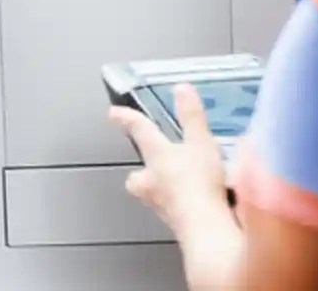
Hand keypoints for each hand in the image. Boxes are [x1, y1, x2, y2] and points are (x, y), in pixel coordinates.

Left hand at [108, 84, 229, 236]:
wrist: (204, 227)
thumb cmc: (199, 185)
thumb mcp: (201, 143)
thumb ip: (192, 116)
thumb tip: (182, 88)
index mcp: (157, 157)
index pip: (139, 131)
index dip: (127, 119)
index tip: (113, 114)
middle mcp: (152, 182)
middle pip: (137, 175)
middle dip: (141, 170)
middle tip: (148, 165)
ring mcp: (160, 205)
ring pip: (151, 194)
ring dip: (159, 189)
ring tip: (175, 185)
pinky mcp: (174, 223)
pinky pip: (171, 210)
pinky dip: (178, 206)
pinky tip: (193, 206)